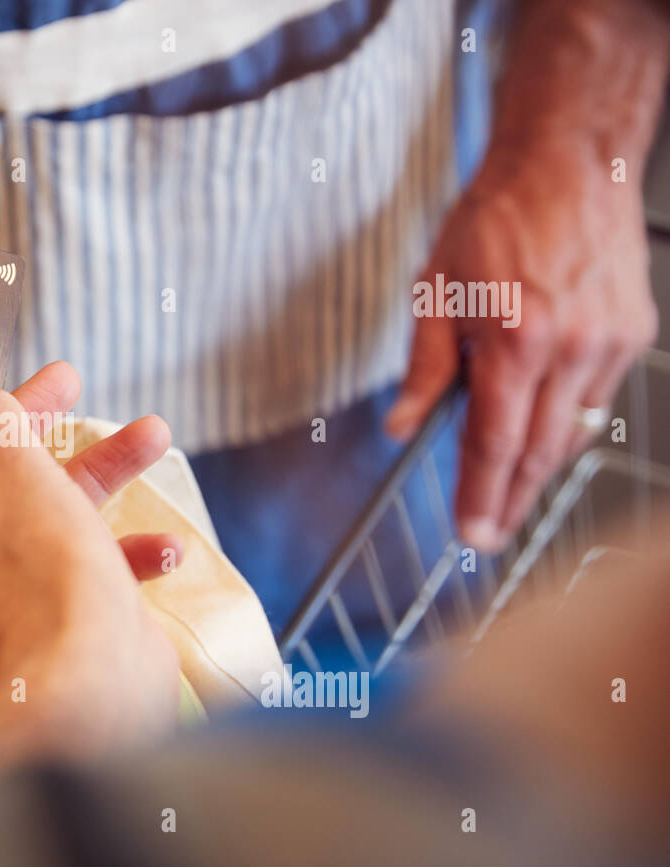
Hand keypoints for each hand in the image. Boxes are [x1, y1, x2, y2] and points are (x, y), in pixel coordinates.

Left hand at [0, 362, 181, 770]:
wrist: (84, 680)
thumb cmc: (35, 571)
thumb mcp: (15, 462)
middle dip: (27, 425)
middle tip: (64, 387)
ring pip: (26, 518)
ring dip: (91, 475)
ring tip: (148, 436)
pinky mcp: (23, 628)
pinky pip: (57, 574)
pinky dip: (106, 551)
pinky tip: (163, 547)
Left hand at [386, 139, 655, 551]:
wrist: (566, 163)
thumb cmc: (496, 218)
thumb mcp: (436, 292)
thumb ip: (423, 369)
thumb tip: (403, 426)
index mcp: (515, 341)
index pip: (494, 444)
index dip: (481, 497)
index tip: (471, 534)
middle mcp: (571, 349)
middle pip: (539, 453)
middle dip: (511, 502)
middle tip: (489, 534)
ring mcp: (609, 342)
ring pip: (572, 432)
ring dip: (538, 467)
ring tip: (508, 491)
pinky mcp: (633, 333)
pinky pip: (597, 400)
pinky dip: (566, 424)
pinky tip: (543, 433)